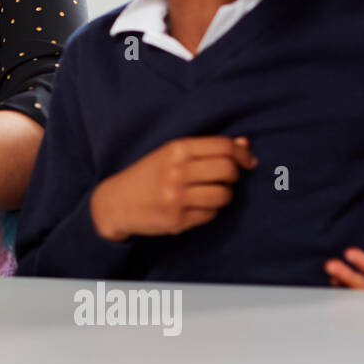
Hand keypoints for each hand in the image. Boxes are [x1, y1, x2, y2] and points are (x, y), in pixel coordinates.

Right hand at [89, 136, 256, 241]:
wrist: (116, 202)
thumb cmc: (148, 174)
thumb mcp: (171, 154)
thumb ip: (206, 148)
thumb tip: (245, 143)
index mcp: (175, 149)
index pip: (224, 147)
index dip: (242, 154)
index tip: (248, 161)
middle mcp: (176, 172)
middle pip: (228, 170)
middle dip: (233, 175)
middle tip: (224, 178)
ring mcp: (176, 198)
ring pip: (224, 195)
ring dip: (224, 194)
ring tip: (210, 192)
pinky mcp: (177, 220)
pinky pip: (211, 214)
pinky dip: (210, 210)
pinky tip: (195, 206)